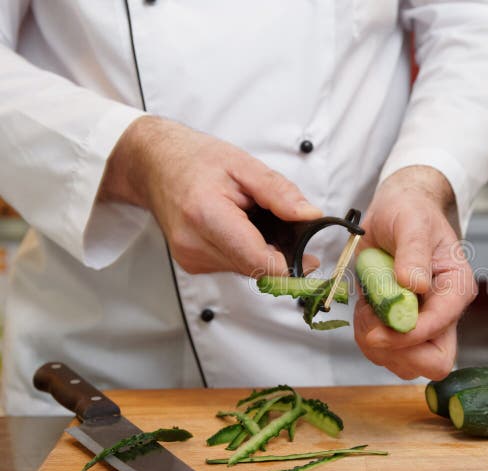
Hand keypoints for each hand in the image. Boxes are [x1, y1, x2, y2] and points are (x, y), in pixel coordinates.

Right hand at [100, 116, 321, 275]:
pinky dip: (245, 250)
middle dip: (279, 253)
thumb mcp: (243, 165)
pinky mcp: (192, 264)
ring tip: (255, 219)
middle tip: (287, 226)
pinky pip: (233, 265)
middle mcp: (194, 245)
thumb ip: (279, 193)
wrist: (154, 164)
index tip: (309, 257)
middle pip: (256, 268)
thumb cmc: (195, 160)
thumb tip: (310, 216)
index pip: (258, 260)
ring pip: (246, 269)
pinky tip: (240, 227)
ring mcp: (190, 258)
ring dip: (261, 251)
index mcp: (206, 216)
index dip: (290, 264)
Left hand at [354, 166, 476, 379]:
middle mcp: (443, 312)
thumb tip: (414, 284)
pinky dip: (366, 336)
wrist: (396, 211)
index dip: (409, 335)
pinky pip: (384, 352)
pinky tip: (365, 308)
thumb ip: (414, 252)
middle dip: (397, 352)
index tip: (379, 328)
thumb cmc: (410, 212)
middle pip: (434, 362)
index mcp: (456, 288)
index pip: (440, 329)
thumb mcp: (412, 223)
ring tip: (367, 307)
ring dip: (376, 343)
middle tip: (372, 324)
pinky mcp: (401, 327)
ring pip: (405, 363)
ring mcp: (422, 323)